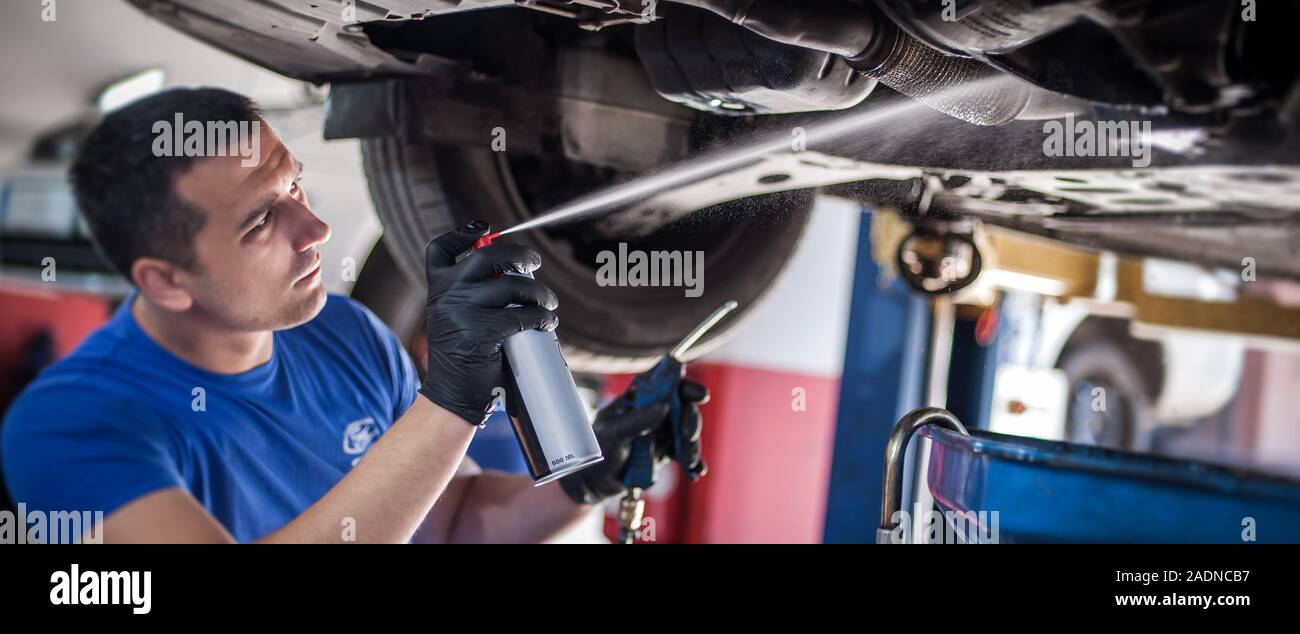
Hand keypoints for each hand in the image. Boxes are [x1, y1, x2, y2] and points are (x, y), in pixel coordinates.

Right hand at [419, 221, 558, 424]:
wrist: (450, 398)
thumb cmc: (462, 358)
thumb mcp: (453, 319)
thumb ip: (470, 294)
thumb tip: (513, 271)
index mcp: (436, 289)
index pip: (441, 248)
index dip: (463, 233)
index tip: (484, 228)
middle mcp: (445, 295)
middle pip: (487, 256)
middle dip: (519, 255)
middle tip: (535, 264)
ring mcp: (461, 312)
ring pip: (512, 285)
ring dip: (539, 292)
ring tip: (547, 303)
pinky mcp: (481, 332)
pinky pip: (522, 314)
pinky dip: (541, 317)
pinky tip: (547, 323)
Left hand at [559, 379, 709, 504]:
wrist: (595, 483)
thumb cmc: (597, 450)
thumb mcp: (612, 434)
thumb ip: (635, 421)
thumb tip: (663, 407)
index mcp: (637, 398)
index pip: (663, 382)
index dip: (683, 384)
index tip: (698, 394)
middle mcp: (652, 411)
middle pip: (682, 407)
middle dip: (690, 419)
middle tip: (687, 435)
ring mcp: (660, 432)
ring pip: (686, 432)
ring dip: (692, 445)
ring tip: (688, 461)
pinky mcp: (665, 452)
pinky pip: (684, 455)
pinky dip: (694, 463)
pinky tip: (697, 471)